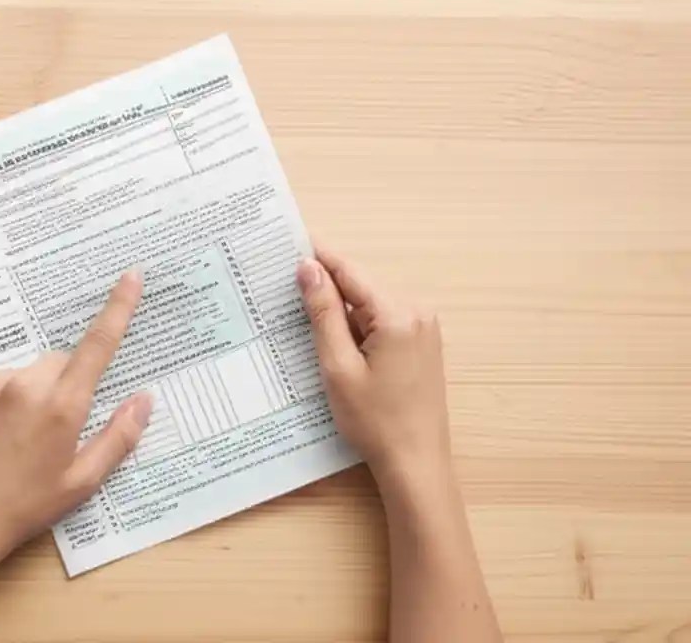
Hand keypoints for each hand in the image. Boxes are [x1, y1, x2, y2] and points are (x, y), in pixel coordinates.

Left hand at [0, 270, 153, 564]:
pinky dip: (5, 396)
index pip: (98, 345)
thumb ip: (119, 436)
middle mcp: (27, 384)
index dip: (118, 307)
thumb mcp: (82, 481)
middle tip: (60, 426)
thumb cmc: (25, 504)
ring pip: (30, 370)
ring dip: (34, 390)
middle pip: (62, 361)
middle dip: (68, 383)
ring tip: (21, 436)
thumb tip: (144, 400)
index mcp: (63, 406)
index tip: (131, 276)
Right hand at [296, 247, 450, 480]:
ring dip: (338, 307)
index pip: (349, 270)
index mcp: (397, 314)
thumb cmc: (375, 421)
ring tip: (298, 313)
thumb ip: (323, 313)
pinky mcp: (420, 344)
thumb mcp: (338, 366)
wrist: (416, 463)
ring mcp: (423, 327)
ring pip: (368, 303)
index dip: (317, 254)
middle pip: (360, 284)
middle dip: (324, 283)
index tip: (286, 242)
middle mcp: (416, 312)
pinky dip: (354, 324)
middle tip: (282, 281)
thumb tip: (309, 268)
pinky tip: (330, 338)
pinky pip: (381, 320)